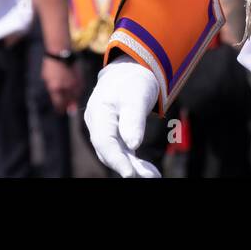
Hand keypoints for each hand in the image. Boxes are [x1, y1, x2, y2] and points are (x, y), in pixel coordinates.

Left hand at [42, 57, 81, 113]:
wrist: (60, 53)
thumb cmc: (50, 66)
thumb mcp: (47, 79)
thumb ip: (52, 90)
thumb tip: (57, 98)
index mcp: (55, 88)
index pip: (59, 104)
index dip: (60, 109)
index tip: (60, 112)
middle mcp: (66, 87)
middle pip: (69, 101)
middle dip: (69, 107)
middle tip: (69, 111)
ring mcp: (74, 82)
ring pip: (76, 96)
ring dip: (75, 101)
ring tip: (74, 105)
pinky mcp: (80, 77)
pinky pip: (81, 88)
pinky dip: (79, 93)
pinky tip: (78, 94)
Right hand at [85, 57, 162, 177]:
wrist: (129, 73)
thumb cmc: (132, 82)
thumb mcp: (136, 96)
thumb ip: (133, 120)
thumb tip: (133, 145)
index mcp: (98, 112)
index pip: (104, 141)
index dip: (116, 159)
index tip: (131, 174)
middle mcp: (97, 124)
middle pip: (109, 151)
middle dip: (129, 166)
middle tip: (150, 176)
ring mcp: (104, 130)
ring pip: (116, 153)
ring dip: (133, 166)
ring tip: (153, 175)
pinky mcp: (113, 135)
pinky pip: (122, 151)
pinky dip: (134, 161)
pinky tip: (149, 170)